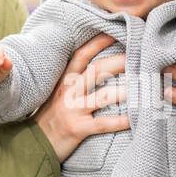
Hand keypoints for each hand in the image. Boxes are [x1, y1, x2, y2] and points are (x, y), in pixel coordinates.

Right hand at [32, 34, 129, 161]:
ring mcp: (73, 110)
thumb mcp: (57, 95)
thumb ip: (73, 82)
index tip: (116, 32)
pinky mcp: (77, 129)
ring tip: (143, 86)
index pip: (81, 55)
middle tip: (138, 56)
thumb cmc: (49, 119)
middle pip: (96, 71)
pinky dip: (120, 121)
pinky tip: (135, 119)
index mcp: (64, 81)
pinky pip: (103, 123)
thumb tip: (97, 69)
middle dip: (118, 62)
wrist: (32, 144)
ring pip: (102, 96)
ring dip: (125, 91)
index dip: (98, 42)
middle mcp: (68, 92)